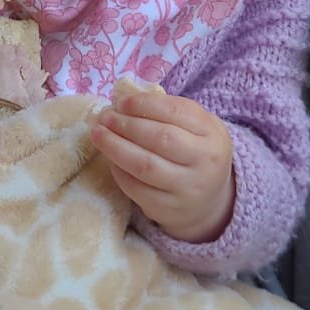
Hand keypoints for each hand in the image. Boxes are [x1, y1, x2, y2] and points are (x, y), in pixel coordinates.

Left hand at [90, 91, 235, 243]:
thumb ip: (166, 111)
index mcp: (212, 133)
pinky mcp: (167, 209)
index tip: (121, 101)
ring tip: (97, 134)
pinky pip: (136, 188)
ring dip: (115, 147)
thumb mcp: (195, 127)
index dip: (144, 104)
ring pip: (144, 165)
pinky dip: (118, 170)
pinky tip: (109, 158)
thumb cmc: (195, 153)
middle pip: (160, 138)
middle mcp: (204, 161)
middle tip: (105, 117)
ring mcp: (186, 188)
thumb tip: (122, 100)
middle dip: (126, 124)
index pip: (177, 112)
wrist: (209, 200)